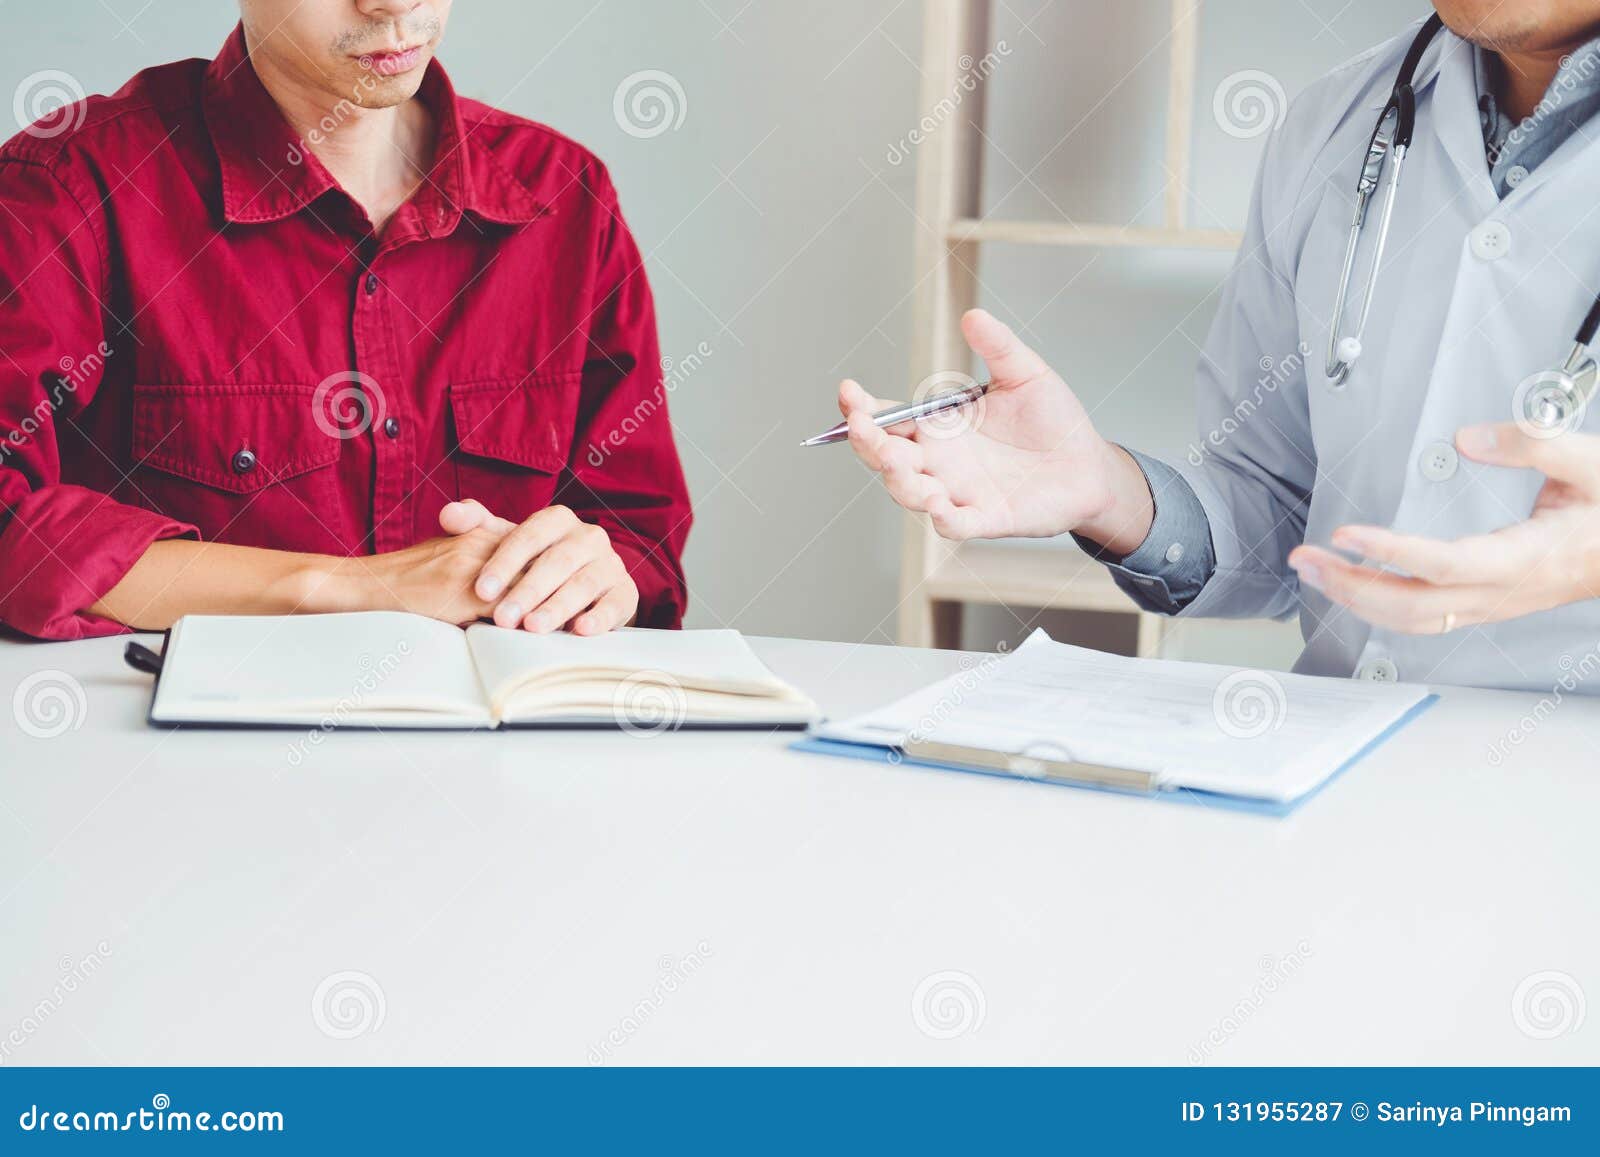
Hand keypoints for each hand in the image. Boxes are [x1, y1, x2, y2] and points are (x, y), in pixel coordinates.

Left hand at [449, 500, 638, 634]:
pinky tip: (579, 629)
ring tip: (533, 627)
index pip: (528, 536)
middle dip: (527, 591)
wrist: (586, 581)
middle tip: (503, 618)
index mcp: (557, 519)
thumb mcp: (507, 541)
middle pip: (556, 561)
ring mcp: (610, 563)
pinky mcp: (626, 591)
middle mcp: (588, 536)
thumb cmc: (537, 561)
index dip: (505, 563)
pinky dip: (599, 617)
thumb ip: (476, 525)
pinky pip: (614, 603)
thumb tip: (448, 515)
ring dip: (557, 606)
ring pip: (584, 583)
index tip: (482, 590)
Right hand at [839, 309, 1153, 550]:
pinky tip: (939, 506)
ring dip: (898, 480)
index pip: (888, 420)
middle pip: (886, 457)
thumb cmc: (1053, 422)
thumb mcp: (1025, 374)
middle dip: (868, 444)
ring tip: (896, 462)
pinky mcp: (986, 517)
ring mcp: (958, 491)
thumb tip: (973, 316)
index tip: (849, 391)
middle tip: (865, 427)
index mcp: (939, 427)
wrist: (1089, 464)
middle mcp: (939, 462)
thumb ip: (998, 347)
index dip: (863, 409)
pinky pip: (955, 523)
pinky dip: (943, 518)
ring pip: (910, 492)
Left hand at [1288, 423, 1599, 633]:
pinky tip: (1355, 586)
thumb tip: (1468, 438)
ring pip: (1413, 619)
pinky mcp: (1486, 604)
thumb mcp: (1593, 463)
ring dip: (1356, 599)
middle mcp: (1502, 592)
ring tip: (1314, 572)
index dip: (1389, 553)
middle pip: (1412, 606)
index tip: (1345, 533)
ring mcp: (1492, 605)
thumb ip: (1533, 443)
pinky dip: (1379, 605)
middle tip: (1303, 559)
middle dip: (1350, 586)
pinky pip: (1425, 616)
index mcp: (1525, 560)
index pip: (1442, 565)